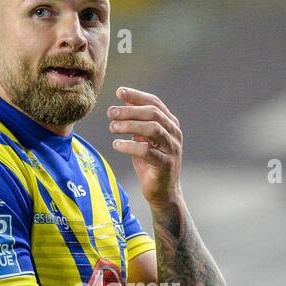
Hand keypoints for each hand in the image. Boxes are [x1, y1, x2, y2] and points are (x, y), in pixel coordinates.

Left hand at [107, 86, 181, 205]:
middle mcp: (174, 134)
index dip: (137, 96)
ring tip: (112, 127)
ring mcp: (172, 149)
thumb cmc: (150, 164)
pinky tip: (116, 145)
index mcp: (170, 124)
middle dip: (130, 110)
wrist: (163, 193)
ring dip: (129, 125)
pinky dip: (129, 146)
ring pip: (152, 129)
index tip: (119, 92)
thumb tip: (123, 102)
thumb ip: (136, 123)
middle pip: (153, 113)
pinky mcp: (166, 164)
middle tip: (111, 113)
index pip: (155, 103)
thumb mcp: (142, 140)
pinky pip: (146, 151)